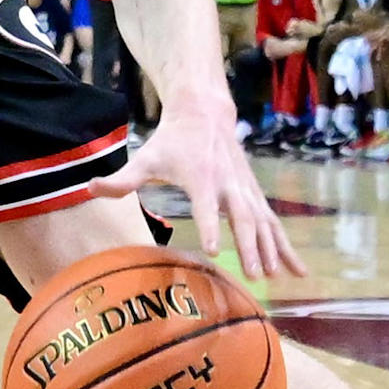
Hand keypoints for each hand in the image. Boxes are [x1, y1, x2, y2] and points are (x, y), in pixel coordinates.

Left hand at [120, 111, 301, 285]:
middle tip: (252, 273)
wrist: (206, 112)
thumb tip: (89, 188)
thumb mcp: (146, 156)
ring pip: (264, 222)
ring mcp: (246, 189)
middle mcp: (229, 183)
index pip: (205, 206)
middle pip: (242, 216)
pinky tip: (298, 272)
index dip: (208, 226)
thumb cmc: (172, 139)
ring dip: (272, 249)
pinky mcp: (255, 194)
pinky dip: (287, 246)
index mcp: (201, 177)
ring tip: (276, 277)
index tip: (212, 250)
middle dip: (248, 245)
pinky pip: (274, 224)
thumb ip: (121, 179)